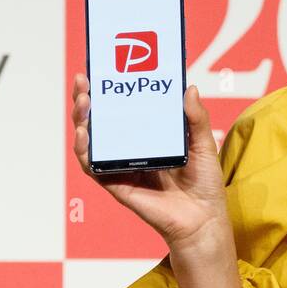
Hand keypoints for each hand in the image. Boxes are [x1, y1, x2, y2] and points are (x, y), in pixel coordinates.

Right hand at [71, 73, 234, 251]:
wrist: (203, 218)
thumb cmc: (204, 182)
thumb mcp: (204, 144)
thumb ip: (196, 118)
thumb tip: (189, 87)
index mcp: (149, 135)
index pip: (123, 107)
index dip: (109, 90)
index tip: (101, 69)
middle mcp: (130, 148)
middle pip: (100, 120)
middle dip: (87, 99)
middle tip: (85, 82)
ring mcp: (120, 165)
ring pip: (91, 140)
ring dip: (81, 120)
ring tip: (84, 102)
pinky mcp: (116, 183)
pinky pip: (94, 166)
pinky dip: (85, 151)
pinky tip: (85, 135)